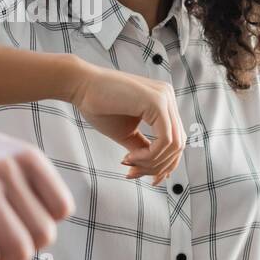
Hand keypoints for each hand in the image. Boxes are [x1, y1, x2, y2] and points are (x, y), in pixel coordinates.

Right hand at [66, 60, 185, 184]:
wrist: (81, 86)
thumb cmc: (99, 107)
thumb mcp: (127, 133)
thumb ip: (144, 147)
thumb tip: (157, 169)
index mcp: (163, 102)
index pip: (176, 140)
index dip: (162, 164)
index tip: (139, 174)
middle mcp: (168, 97)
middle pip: (178, 145)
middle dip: (156, 166)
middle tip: (131, 173)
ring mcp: (164, 98)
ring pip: (174, 146)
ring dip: (151, 163)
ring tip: (128, 164)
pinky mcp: (157, 102)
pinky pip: (165, 140)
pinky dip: (149, 156)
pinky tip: (130, 157)